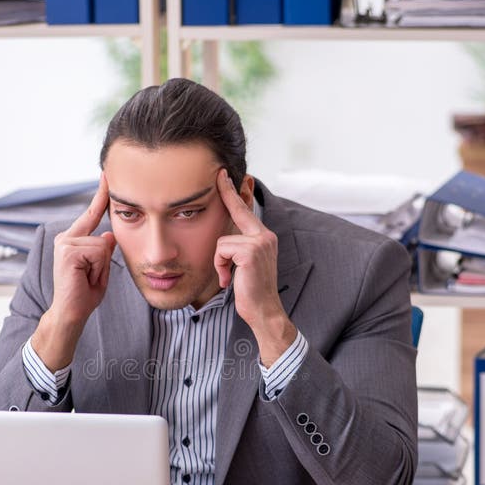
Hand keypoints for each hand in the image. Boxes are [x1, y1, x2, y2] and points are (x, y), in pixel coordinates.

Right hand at [32, 175, 115, 369]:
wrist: (70, 314)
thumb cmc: (84, 295)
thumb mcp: (100, 269)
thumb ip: (104, 250)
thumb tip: (108, 235)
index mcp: (73, 240)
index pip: (91, 214)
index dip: (101, 195)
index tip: (107, 174)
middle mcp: (66, 238)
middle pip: (105, 237)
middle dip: (104, 262)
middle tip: (89, 278)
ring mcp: (65, 243)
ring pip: (103, 246)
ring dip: (101, 268)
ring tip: (86, 279)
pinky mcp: (68, 251)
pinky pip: (99, 253)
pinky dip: (97, 270)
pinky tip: (83, 278)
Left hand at [215, 168, 296, 366]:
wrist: (264, 311)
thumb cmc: (251, 291)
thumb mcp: (244, 265)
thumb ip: (238, 247)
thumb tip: (225, 236)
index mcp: (264, 237)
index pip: (247, 210)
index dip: (236, 193)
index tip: (228, 176)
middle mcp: (265, 236)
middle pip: (238, 210)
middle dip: (227, 192)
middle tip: (219, 173)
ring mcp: (260, 242)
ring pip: (222, 241)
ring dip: (220, 262)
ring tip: (230, 277)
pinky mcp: (250, 251)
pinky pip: (222, 250)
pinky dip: (220, 267)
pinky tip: (230, 280)